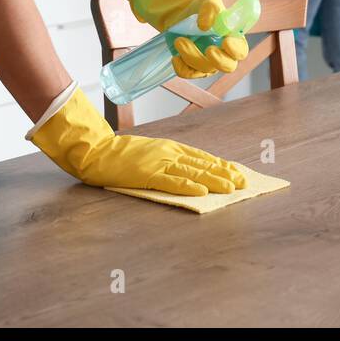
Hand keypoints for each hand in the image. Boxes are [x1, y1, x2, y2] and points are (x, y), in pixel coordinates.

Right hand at [30, 88, 245, 195]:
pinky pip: (172, 182)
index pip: (202, 157)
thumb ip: (169, 159)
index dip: (221, 165)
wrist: (96, 151)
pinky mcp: (147, 174)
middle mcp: (169, 152)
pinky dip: (188, 187)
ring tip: (231, 188)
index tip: (238, 172)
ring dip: (214, 181)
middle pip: (202, 165)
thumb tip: (192, 171)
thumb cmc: (122, 154)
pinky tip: (202, 192)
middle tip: (243, 182)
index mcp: (171, 147)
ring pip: (193, 173)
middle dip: (224, 174)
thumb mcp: (151, 151)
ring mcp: (159, 162)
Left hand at [127, 0, 249, 76]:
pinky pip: (187, 73)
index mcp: (234, 39)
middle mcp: (224, 55)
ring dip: (191, 55)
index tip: (226, 41)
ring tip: (179, 40)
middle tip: (209, 49)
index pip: (241, 51)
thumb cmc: (202, 8)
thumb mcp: (209, 1)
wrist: (182, 14)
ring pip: (204, 69)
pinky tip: (175, 56)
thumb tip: (204, 26)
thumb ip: (211, 9)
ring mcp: (208, 64)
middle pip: (228, 66)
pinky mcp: (192, 68)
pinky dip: (181, 66)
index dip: (235, 50)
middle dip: (218, 60)